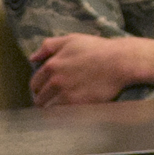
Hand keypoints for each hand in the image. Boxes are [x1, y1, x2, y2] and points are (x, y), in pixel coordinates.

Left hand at [30, 35, 153, 105]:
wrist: (121, 61)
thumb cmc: (98, 49)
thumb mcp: (72, 40)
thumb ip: (49, 46)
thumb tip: (32, 57)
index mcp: (51, 65)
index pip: (35, 83)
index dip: (39, 87)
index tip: (46, 89)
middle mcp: (56, 81)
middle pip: (40, 98)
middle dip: (44, 99)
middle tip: (54, 99)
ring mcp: (66, 94)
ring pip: (49, 108)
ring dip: (52, 108)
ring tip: (60, 107)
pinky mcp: (78, 104)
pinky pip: (62, 114)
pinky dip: (62, 114)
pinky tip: (68, 111)